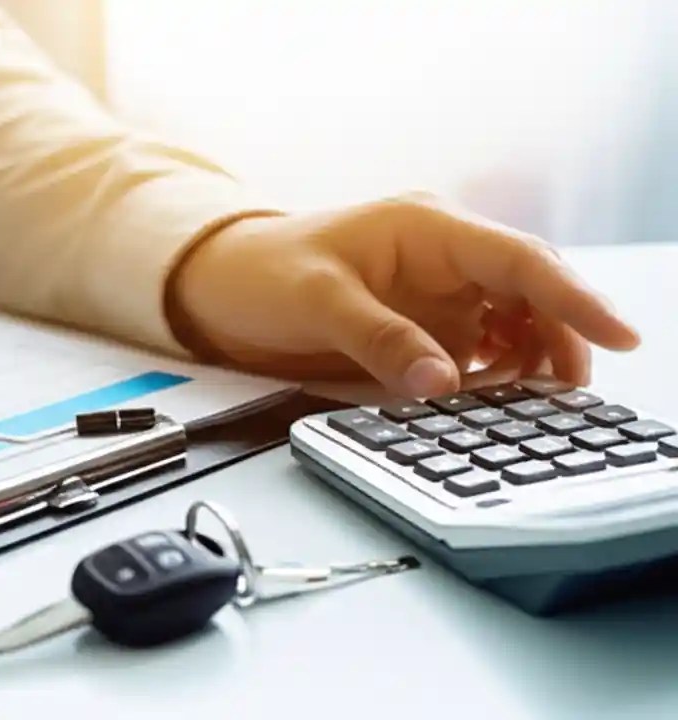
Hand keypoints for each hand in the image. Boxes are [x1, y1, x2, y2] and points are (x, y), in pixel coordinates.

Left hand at [167, 192, 639, 397]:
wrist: (221, 285)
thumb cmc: (263, 273)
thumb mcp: (317, 302)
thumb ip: (379, 339)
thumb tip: (441, 382)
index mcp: (426, 228)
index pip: (520, 259)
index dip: (574, 297)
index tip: (618, 334)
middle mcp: (443, 257)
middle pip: (530, 294)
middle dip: (559, 338)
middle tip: (569, 393)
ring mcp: (437, 292)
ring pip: (512, 325)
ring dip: (529, 361)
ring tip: (533, 404)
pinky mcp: (425, 324)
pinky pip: (479, 349)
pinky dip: (494, 375)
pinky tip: (492, 400)